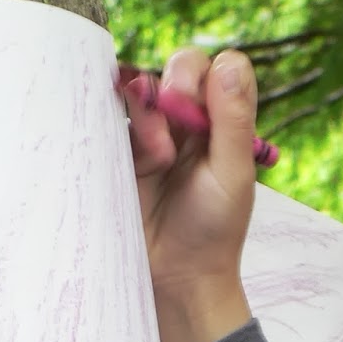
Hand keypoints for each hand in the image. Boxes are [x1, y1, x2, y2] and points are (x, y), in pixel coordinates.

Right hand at [120, 47, 254, 341]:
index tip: (202, 111)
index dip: (205, 76)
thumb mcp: (232, 175)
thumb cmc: (212, 232)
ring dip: (147, 109)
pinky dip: (117, 122)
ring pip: (141, 88)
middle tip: (175, 119)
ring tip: (156, 154)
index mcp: (223, 125)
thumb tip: (228, 61)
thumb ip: (233, 119)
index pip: (215, 68)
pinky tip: (130, 154)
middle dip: (174, 84)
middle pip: (177, 67)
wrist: (174, 280)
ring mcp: (150, 135)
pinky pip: (109, 117)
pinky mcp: (118, 153)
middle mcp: (189, 124)